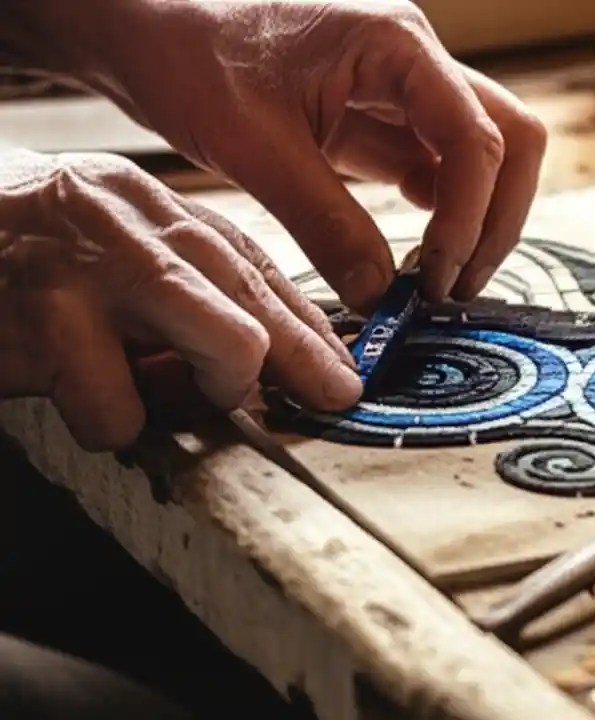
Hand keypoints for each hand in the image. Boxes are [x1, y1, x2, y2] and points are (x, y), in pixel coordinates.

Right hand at [0, 149, 361, 450]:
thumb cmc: (20, 258)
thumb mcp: (110, 250)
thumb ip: (181, 290)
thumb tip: (258, 361)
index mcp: (155, 208)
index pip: (261, 269)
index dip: (312, 331)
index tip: (343, 378)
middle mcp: (134, 226)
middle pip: (258, 307)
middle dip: (293, 368)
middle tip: (302, 400)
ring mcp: (91, 270)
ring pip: (225, 345)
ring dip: (205, 393)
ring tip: (155, 389)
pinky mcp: (43, 324)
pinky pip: (120, 411)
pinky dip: (111, 424)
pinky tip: (79, 398)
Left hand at [84, 0, 547, 311]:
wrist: (143, 29)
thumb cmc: (187, 56)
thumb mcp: (252, 146)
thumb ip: (324, 224)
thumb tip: (378, 297)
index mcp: (397, 45)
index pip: (477, 139)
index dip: (469, 218)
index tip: (432, 279)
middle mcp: (416, 61)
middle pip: (510, 141)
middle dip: (496, 219)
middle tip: (455, 286)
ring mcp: (403, 89)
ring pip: (484, 158)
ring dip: (475, 221)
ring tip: (435, 283)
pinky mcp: (381, 119)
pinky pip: (437, 169)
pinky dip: (439, 217)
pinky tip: (409, 260)